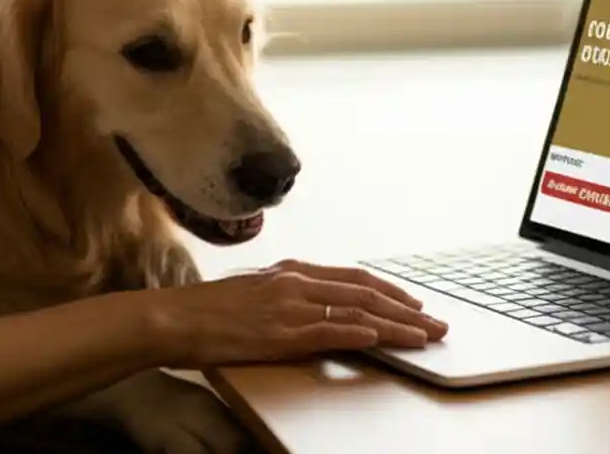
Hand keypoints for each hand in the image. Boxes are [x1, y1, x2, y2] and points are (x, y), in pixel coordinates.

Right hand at [148, 259, 448, 367]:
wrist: (173, 317)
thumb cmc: (207, 309)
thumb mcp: (252, 289)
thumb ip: (285, 292)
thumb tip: (309, 303)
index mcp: (293, 271)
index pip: (354, 277)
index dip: (389, 291)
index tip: (413, 304)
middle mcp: (298, 282)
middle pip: (366, 292)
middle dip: (406, 309)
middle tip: (435, 323)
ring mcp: (291, 307)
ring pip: (357, 312)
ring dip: (396, 326)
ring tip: (424, 337)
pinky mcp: (281, 333)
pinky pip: (330, 332)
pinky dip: (360, 334)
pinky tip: (381, 339)